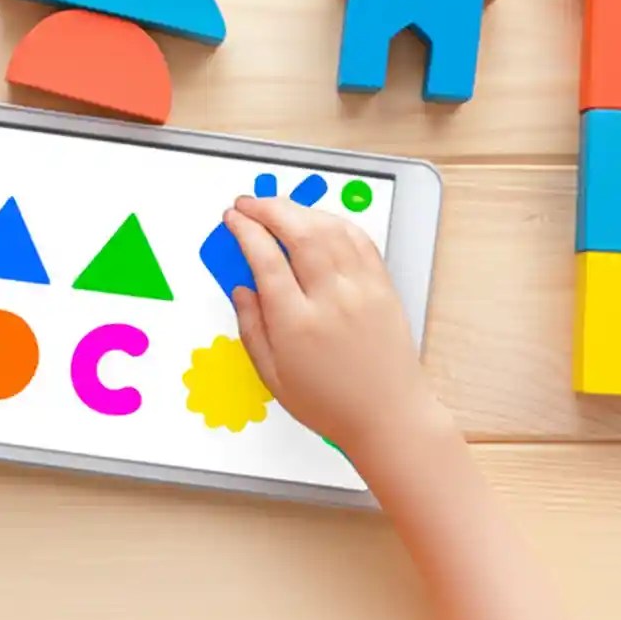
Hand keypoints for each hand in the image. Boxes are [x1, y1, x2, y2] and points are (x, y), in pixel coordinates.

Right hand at [224, 197, 444, 455]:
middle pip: (298, 231)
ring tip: (277, 208)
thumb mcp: (272, 376)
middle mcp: (331, 300)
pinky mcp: (383, 286)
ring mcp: (362, 289)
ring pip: (330, 228)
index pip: (265, 259)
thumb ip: (251, 328)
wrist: (388, 415)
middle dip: (268, 208)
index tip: (232, 219)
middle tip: (248, 204)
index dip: (244, 230)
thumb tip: (240, 289)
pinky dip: (334, 221)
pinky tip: (317, 221)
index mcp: (297, 324)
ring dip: (300, 209)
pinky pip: (359, 239)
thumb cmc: (330, 403)